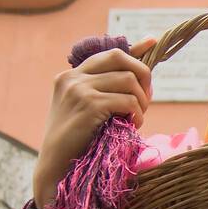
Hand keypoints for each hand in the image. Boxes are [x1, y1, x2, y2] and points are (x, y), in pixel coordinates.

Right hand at [33, 35, 156, 208]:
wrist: (55, 166)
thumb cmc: (75, 144)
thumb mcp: (87, 112)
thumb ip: (105, 95)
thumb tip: (135, 84)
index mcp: (70, 76)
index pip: (108, 54)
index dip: (134, 49)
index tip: (152, 42)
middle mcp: (73, 77)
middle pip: (120, 57)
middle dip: (143, 75)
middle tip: (147, 99)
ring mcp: (79, 89)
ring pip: (128, 79)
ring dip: (141, 99)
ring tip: (137, 117)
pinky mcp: (88, 105)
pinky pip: (127, 100)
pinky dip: (137, 112)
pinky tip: (134, 124)